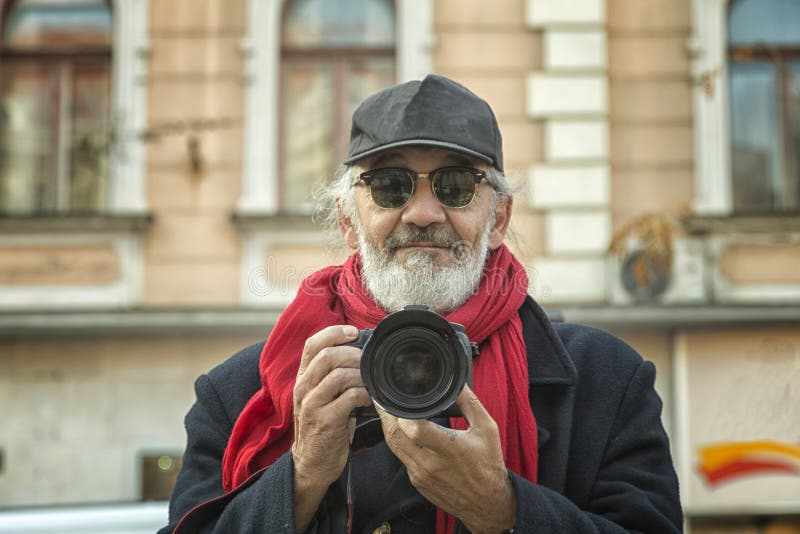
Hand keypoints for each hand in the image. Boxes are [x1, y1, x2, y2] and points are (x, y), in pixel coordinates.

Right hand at [291, 325, 370, 530]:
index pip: (312, 344)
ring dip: (361, 376)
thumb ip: (332, 375)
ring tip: (370, 383)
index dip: (334, 332)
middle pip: (327, 355)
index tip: (354, 332)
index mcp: (303, 378)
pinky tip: (368, 401)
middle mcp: (303, 388)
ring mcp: (311, 404)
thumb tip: (360, 352)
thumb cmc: (323, 425)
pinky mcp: (324, 420)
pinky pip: (349, 397)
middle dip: (354, 354)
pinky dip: (364, 395)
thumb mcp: (321, 396)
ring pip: (339, 375)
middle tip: (369, 362)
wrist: (312, 463)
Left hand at [376, 386, 515, 533]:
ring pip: (394, 447)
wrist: (487, 503)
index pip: (414, 429)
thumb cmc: (488, 465)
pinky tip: (403, 432)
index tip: (399, 397)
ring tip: (388, 411)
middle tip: (383, 399)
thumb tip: (457, 383)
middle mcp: (431, 464)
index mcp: (449, 448)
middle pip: (396, 436)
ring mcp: (421, 475)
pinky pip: (402, 458)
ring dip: (389, 428)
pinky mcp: (417, 482)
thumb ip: (470, 403)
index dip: (403, 412)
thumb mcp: (487, 429)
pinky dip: (399, 443)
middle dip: (386, 415)